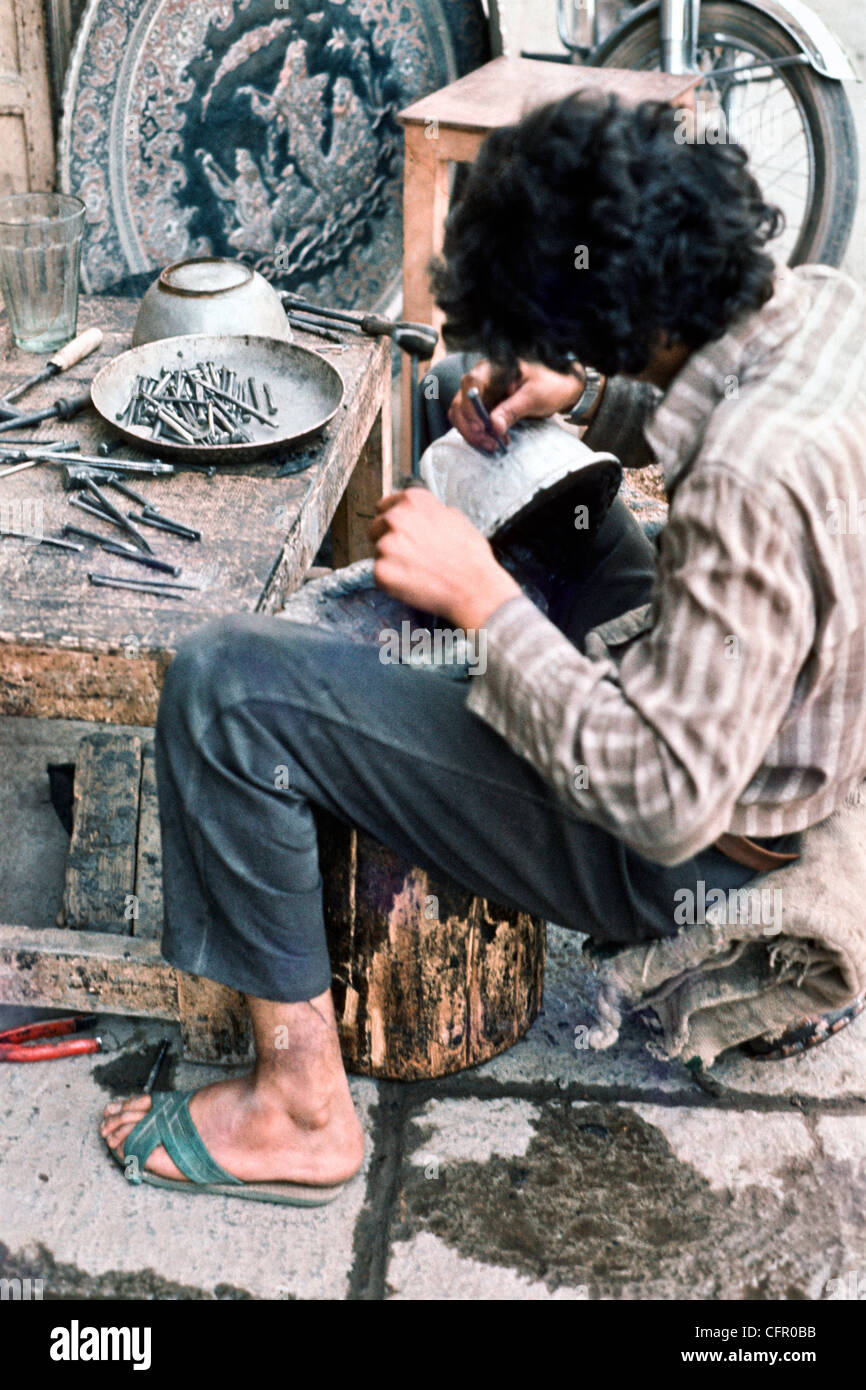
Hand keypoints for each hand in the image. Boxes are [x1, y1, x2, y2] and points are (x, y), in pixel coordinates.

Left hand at [369, 487, 520, 629]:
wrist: (474, 588)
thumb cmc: (470, 557)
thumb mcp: (456, 518)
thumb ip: (429, 511)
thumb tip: (419, 514)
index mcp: (413, 500)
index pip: (386, 505)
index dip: (395, 520)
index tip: (402, 531)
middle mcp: (396, 518)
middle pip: (377, 527)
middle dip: (390, 539)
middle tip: (413, 554)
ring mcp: (386, 545)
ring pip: (378, 551)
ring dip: (392, 560)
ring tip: (419, 569)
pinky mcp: (381, 571)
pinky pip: (380, 574)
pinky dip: (392, 580)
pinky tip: (414, 581)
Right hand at [448, 359, 585, 451]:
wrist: (560, 387)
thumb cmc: (550, 383)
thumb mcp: (534, 397)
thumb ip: (512, 410)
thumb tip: (493, 427)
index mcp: (493, 368)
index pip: (471, 383)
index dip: (470, 406)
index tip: (481, 426)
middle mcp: (482, 380)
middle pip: (461, 402)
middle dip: (470, 426)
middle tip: (488, 442)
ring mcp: (481, 395)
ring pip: (462, 416)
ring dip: (472, 434)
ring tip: (493, 444)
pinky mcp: (483, 408)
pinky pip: (471, 423)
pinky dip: (479, 435)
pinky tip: (495, 440)